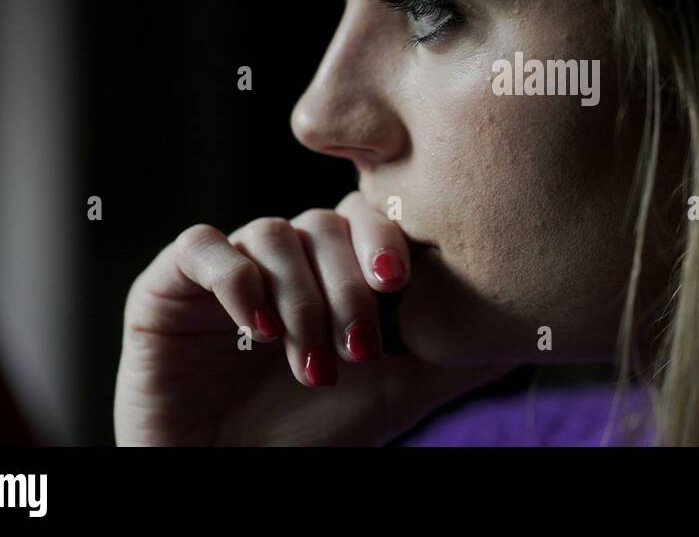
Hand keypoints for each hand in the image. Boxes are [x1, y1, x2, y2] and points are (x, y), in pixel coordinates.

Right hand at [113, 191, 510, 444]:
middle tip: (358, 348)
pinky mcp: (168, 284)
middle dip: (346, 283)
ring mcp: (228, 266)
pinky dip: (235, 280)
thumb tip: (530, 321)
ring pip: (271, 234)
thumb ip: (453, 350)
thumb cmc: (313, 437)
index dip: (385, 239)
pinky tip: (256, 332)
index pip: (367, 218)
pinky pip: (202, 246)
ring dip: (299, 299)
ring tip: (310, 365)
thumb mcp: (398, 389)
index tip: (400, 283)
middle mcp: (284, 258)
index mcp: (333, 269)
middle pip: (324, 222)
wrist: (227, 481)